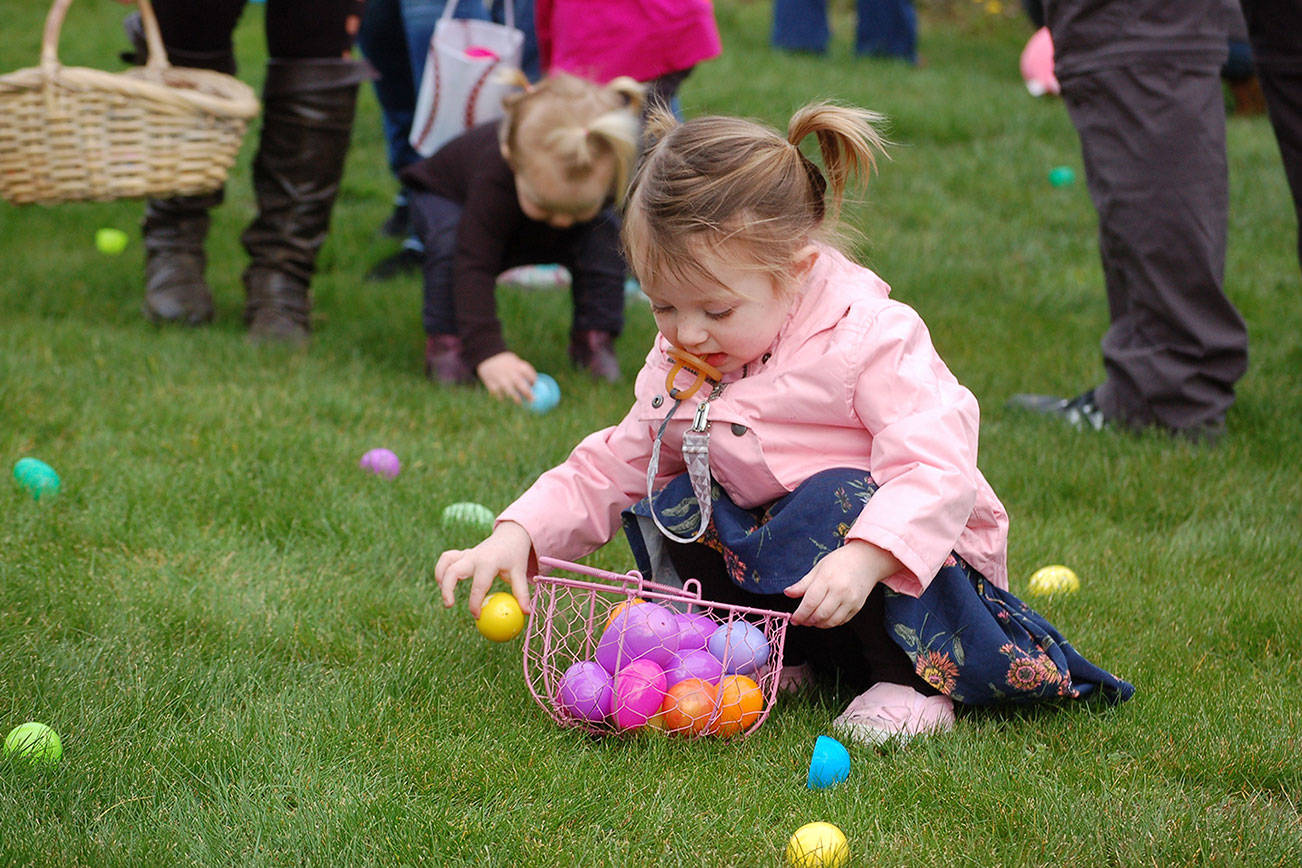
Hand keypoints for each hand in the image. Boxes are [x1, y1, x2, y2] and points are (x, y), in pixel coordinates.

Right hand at [435, 521, 533, 616]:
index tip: (477, 616)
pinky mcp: (463, 553)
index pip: (479, 585)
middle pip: (453, 571)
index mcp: (489, 562)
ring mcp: (467, 553)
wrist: (510, 535)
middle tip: (450, 606)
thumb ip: (521, 592)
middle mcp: (474, 556)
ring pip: (446, 562)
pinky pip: (447, 558)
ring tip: (445, 595)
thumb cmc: (515, 556)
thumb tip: (526, 612)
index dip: (475, 602)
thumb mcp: (520, 572)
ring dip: (441, 578)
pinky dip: (441, 569)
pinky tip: (443, 583)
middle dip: (447, 589)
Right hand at [476, 351, 535, 402]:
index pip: (530, 375)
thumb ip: (522, 370)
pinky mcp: (492, 383)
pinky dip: (501, 397)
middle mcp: (511, 373)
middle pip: (522, 386)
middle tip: (532, 400)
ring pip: (510, 392)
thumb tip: (532, 382)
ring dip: (515, 398)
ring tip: (519, 402)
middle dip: (528, 394)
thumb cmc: (504, 360)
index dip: (533, 381)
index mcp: (518, 366)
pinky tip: (503, 398)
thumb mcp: (514, 360)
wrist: (486, 355)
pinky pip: (498, 393)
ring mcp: (501, 379)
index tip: (534, 385)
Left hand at [783, 540, 902, 627]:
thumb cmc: (840, 562)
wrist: (866, 560)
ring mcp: (850, 600)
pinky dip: (831, 623)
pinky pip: (841, 621)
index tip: (794, 619)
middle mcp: (840, 591)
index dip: (800, 614)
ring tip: (812, 620)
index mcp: (827, 579)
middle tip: (802, 620)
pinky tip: (825, 617)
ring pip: (831, 622)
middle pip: (820, 615)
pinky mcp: (857, 607)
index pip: (810, 603)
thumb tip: (788, 593)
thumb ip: (803, 584)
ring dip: (819, 624)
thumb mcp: (818, 568)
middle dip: (807, 621)